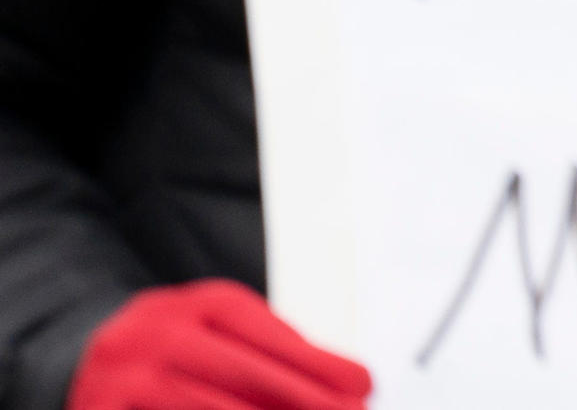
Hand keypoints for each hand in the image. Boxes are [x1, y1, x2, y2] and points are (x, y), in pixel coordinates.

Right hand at [68, 285, 366, 409]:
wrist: (84, 355)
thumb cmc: (176, 346)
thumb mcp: (220, 329)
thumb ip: (269, 349)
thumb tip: (341, 378)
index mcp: (200, 304)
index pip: (267, 334)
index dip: (317, 363)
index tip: (362, 385)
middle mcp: (157, 334)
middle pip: (242, 374)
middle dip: (301, 401)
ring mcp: (123, 378)